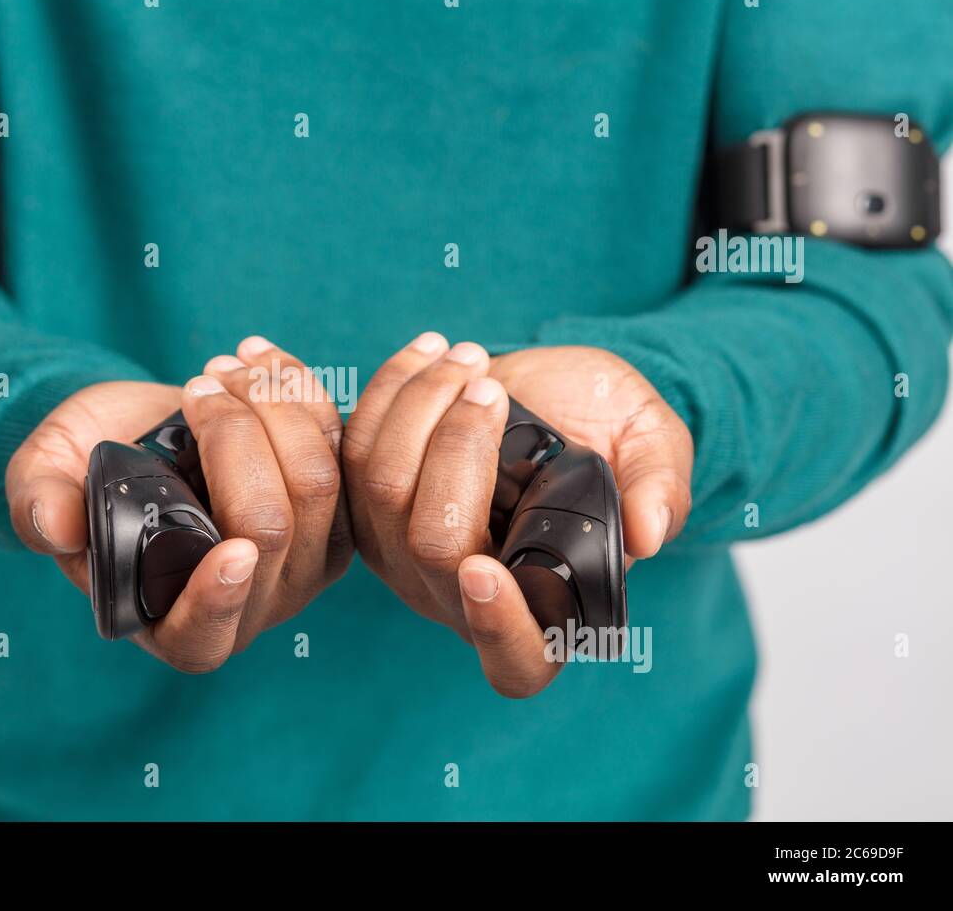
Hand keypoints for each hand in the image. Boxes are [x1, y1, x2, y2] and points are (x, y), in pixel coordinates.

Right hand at [5, 336, 352, 672]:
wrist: (139, 428)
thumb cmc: (85, 465)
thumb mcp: (42, 477)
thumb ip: (38, 501)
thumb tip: (56, 525)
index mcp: (171, 622)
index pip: (205, 635)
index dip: (221, 600)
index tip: (232, 552)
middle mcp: (249, 605)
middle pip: (271, 530)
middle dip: (236, 439)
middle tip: (194, 384)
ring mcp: (306, 560)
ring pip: (317, 484)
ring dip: (271, 405)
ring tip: (221, 366)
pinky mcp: (337, 506)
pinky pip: (341, 449)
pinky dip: (301, 392)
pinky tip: (259, 359)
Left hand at [343, 336, 692, 696]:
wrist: (557, 392)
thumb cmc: (611, 432)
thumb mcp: (656, 450)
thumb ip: (661, 489)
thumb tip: (648, 532)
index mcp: (548, 607)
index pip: (515, 660)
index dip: (495, 627)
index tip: (483, 569)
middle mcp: (467, 597)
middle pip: (431, 547)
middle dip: (457, 451)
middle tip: (491, 389)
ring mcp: (406, 555)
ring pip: (382, 492)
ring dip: (420, 408)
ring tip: (468, 358)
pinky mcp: (368, 502)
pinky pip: (353, 453)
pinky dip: (388, 392)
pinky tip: (429, 354)